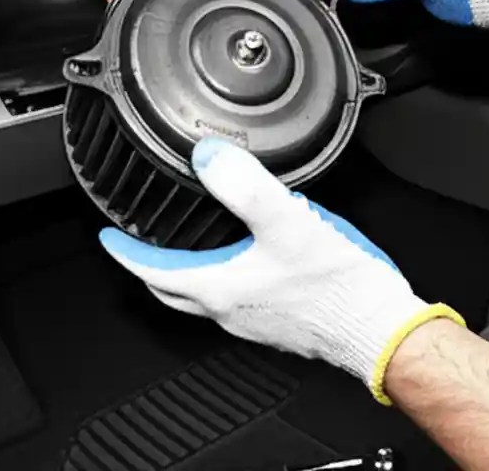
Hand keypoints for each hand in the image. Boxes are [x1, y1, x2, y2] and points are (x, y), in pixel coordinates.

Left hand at [98, 137, 463, 403]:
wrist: (380, 330)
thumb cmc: (338, 289)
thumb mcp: (288, 222)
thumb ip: (246, 187)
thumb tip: (210, 158)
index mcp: (219, 288)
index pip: (152, 270)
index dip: (125, 250)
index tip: (108, 236)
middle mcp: (230, 310)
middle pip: (172, 288)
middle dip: (150, 265)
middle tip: (140, 245)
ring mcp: (253, 320)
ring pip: (204, 295)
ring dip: (188, 272)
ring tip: (190, 245)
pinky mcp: (279, 321)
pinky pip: (237, 298)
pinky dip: (226, 278)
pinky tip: (249, 259)